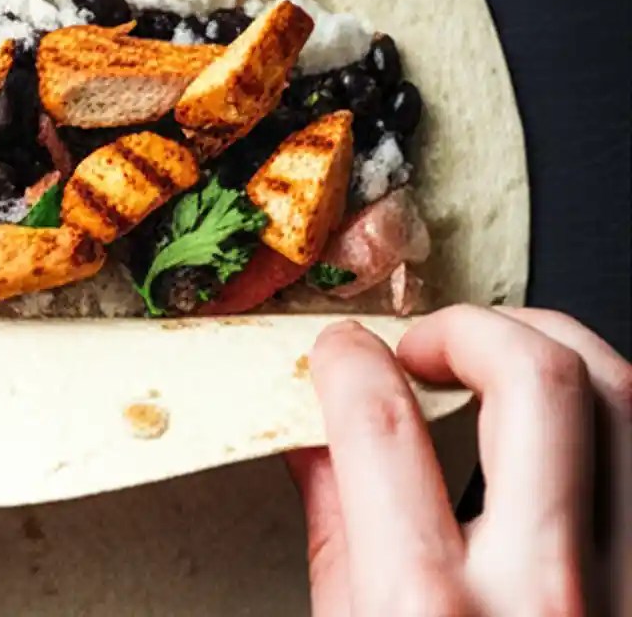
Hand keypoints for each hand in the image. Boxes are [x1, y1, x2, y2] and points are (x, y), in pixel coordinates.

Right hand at [286, 306, 630, 615]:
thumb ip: (336, 530)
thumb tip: (315, 436)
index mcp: (425, 608)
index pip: (383, 426)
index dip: (351, 363)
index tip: (342, 352)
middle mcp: (539, 590)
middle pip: (534, 379)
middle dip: (470, 327)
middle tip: (427, 346)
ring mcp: (622, 586)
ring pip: (620, 397)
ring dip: (550, 347)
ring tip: (497, 360)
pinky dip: (599, 408)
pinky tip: (556, 417)